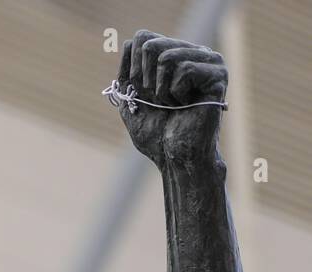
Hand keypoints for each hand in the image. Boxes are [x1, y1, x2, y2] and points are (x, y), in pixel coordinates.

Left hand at [116, 30, 227, 167]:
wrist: (175, 158)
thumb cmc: (156, 134)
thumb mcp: (131, 99)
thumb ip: (127, 72)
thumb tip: (131, 42)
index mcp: (175, 56)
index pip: (143, 39)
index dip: (132, 71)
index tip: (142, 95)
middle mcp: (195, 53)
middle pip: (152, 45)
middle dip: (144, 81)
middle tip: (158, 102)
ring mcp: (210, 62)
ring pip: (167, 57)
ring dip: (160, 90)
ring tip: (173, 105)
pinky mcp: (218, 74)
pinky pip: (184, 70)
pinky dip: (175, 94)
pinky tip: (186, 106)